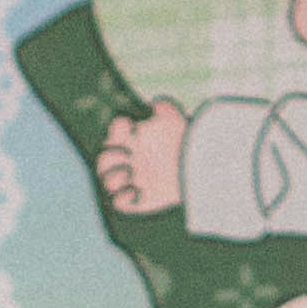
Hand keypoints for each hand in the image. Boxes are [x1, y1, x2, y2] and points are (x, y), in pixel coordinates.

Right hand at [97, 97, 188, 219]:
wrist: (202, 170)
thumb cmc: (188, 143)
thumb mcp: (178, 120)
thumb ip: (165, 106)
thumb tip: (154, 105)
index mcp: (136, 141)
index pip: (115, 133)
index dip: (116, 128)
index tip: (129, 125)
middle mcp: (131, 161)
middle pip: (104, 160)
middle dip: (109, 156)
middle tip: (125, 155)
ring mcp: (133, 181)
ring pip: (107, 181)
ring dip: (113, 177)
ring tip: (129, 174)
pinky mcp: (138, 200)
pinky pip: (118, 203)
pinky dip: (122, 197)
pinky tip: (136, 191)